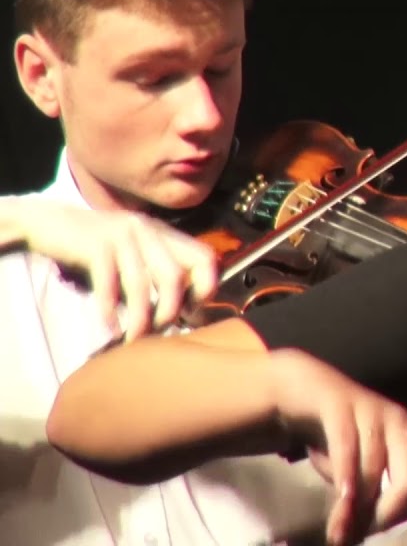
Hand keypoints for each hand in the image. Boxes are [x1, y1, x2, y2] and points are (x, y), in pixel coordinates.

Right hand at [19, 201, 218, 340]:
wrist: (47, 222)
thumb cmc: (96, 249)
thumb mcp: (135, 253)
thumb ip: (158, 272)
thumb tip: (187, 313)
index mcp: (164, 233)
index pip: (205, 257)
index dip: (205, 288)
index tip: (191, 312)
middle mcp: (148, 230)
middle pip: (175, 275)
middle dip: (171, 310)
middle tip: (161, 330)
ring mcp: (122, 234)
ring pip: (141, 284)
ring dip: (141, 318)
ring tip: (136, 338)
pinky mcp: (95, 244)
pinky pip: (109, 283)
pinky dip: (111, 309)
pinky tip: (111, 326)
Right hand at [269, 348, 406, 545]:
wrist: (308, 392)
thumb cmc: (345, 440)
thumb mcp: (371, 469)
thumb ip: (382, 495)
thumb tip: (375, 533)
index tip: (396, 525)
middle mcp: (404, 425)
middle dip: (388, 515)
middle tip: (365, 531)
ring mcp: (375, 412)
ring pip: (375, 469)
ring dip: (356, 507)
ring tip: (340, 531)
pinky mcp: (342, 406)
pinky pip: (347, 449)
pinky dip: (344, 481)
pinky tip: (339, 502)